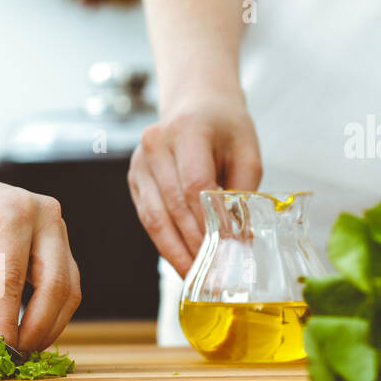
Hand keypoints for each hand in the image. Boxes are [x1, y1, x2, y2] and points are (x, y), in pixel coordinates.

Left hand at [0, 172, 80, 351]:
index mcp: (14, 211)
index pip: (14, 278)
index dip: (6, 321)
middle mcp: (46, 216)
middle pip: (57, 285)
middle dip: (37, 328)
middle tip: (14, 357)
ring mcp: (58, 229)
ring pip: (69, 290)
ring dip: (49, 325)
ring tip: (23, 351)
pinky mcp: (59, 244)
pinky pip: (65, 286)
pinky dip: (51, 314)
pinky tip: (30, 333)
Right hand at [128, 90, 261, 275]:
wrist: (195, 104)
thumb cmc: (225, 127)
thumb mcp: (246, 150)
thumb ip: (243, 192)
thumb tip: (240, 241)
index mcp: (187, 131)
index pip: (195, 184)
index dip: (210, 222)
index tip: (227, 250)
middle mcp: (156, 146)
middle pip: (173, 206)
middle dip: (194, 245)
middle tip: (213, 275)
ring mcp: (139, 163)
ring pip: (155, 218)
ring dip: (175, 251)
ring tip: (196, 276)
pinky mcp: (134, 179)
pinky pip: (148, 218)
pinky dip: (165, 242)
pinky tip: (182, 260)